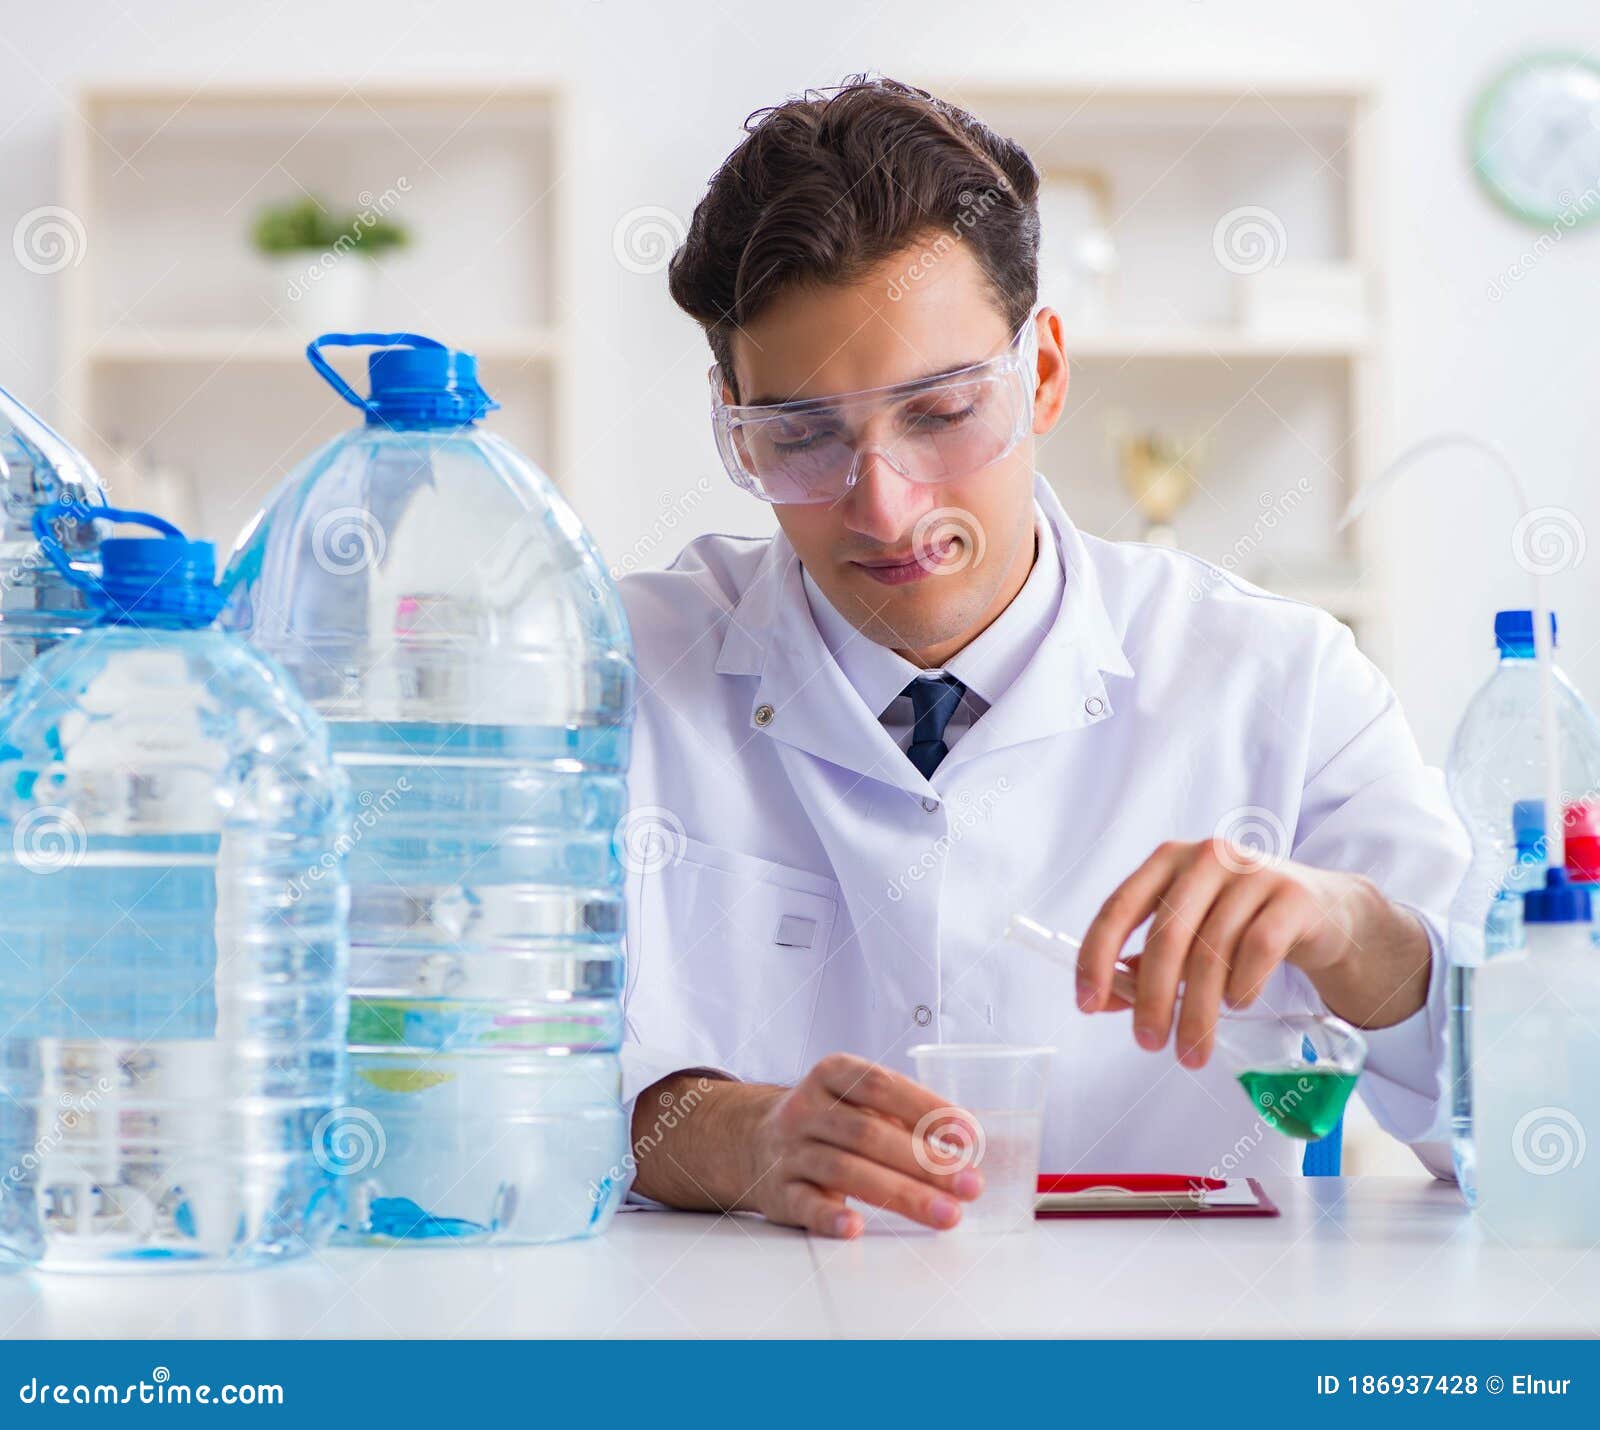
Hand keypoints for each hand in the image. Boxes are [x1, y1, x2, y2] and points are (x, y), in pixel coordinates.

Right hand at [738, 1054, 984, 1237]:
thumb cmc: (829, 1121)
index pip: (881, 1086)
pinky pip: (805, 1204)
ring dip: (902, 1194)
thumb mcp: (857, 1100)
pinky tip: (857, 1228)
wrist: (753, 1141)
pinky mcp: (780, 1192)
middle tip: (970, 1186)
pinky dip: (830, 1216)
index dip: (926, 1108)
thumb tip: (961, 1144)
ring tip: (946, 1214)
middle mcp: (808, 1109)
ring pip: (845, 1169)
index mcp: (832, 1075)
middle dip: (925, 1162)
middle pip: (869, 1133)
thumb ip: (902, 1115)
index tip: (967, 1136)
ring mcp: (791, 1151)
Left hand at [1076, 838, 1430, 1066]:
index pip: (1118, 908)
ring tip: (1193, 1050)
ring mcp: (1252, 872)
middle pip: (1166, 937)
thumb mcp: (1190, 933)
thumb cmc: (1243, 922)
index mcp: (1167, 861)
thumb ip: (1144, 962)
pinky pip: (1258, 949)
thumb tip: (1102, 1000)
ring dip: (1197, 1011)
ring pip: (1211, 952)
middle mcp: (1206, 857)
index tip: (1087, 1005)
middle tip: (1149, 1045)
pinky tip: (1237, 1006)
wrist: (1326, 910)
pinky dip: (1241, 986)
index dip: (1096, 958)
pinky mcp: (1293, 896)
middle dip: (1152, 999)